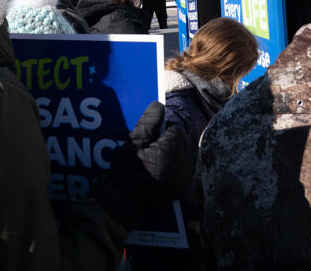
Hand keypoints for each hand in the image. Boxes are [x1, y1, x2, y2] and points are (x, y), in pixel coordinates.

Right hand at [90, 101, 191, 229]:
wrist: (125, 205)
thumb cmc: (127, 172)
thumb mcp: (133, 143)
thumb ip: (148, 121)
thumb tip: (158, 105)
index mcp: (174, 148)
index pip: (173, 129)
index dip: (158, 130)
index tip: (145, 137)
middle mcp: (185, 162)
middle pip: (179, 142)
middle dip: (165, 141)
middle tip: (146, 148)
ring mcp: (185, 178)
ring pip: (180, 156)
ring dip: (168, 154)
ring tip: (150, 159)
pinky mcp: (181, 190)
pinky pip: (179, 171)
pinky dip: (170, 168)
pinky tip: (155, 173)